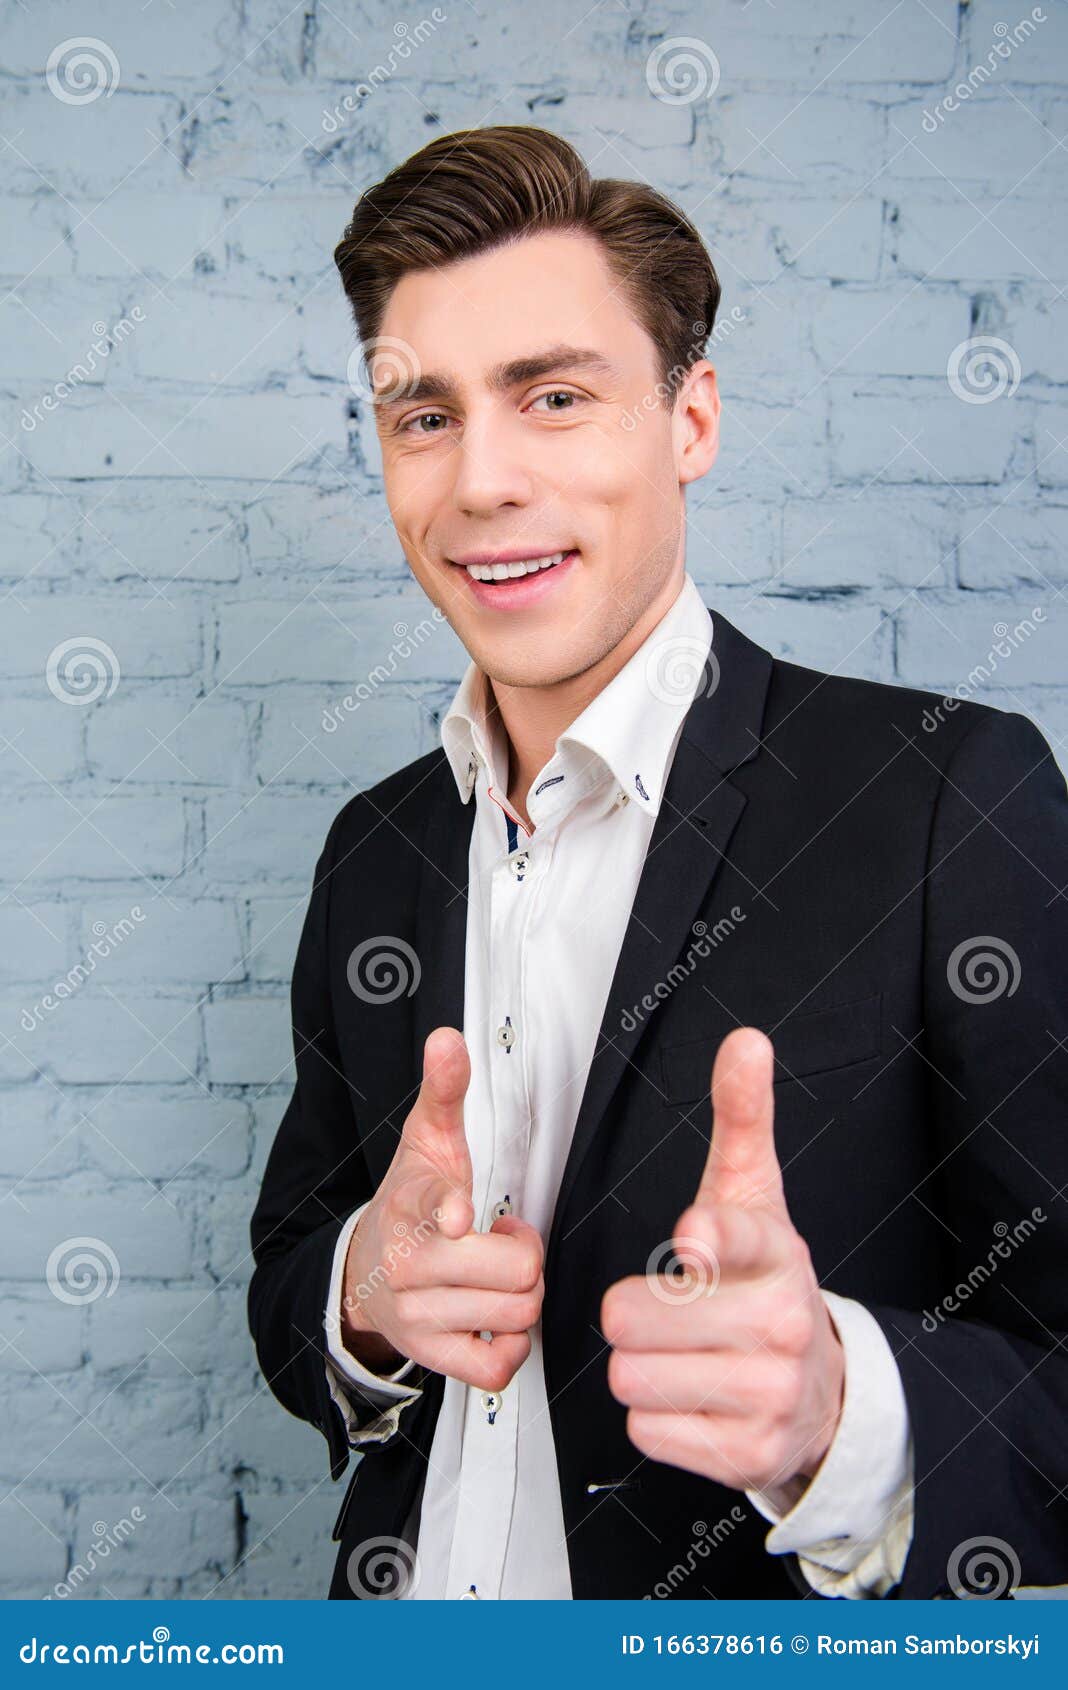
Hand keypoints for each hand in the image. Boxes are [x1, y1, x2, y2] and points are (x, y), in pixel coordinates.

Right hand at [339, 1025, 543, 1393]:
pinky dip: (510, 1344)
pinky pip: (498, 1365)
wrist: (364, 1270)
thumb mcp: (426, 1140)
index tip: (460, 1215)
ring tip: (495, 1274)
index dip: (451, 1209)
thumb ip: (443, 1089)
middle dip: (526, 1255)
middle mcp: (409, 1263)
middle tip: (504, 1242)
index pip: (432, 1206)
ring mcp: (418, 1315)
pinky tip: (495, 1316)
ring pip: (517, 1314)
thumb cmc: (409, 1200)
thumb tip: (449, 1038)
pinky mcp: (431, 1356)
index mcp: (410, 1204)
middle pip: (517, 1270)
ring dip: (521, 1295)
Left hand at [601, 1027, 843, 1498]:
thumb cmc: (762, 1281)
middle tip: (662, 1312)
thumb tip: (746, 1042)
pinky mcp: (748, 1454)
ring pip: (632, 1379)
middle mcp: (782, 1324)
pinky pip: (646, 1431)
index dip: (706, 1243)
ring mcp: (770, 1394)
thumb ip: (742, 1117)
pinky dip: (654, 1418)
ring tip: (676, 1355)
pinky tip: (689, 1397)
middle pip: (636, 1320)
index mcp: (777, 1253)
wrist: (820, 1387)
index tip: (689, 1244)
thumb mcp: (752, 1195)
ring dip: (637, 1369)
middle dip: (630, 1317)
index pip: (735, 1240)